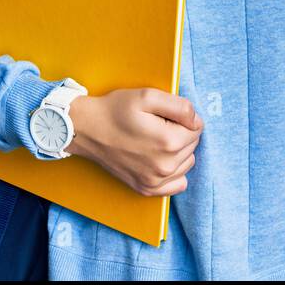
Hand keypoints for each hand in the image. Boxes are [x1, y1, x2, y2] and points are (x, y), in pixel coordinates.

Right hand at [65, 89, 202, 196]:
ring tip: (155, 139)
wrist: (87, 129)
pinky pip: (178, 183)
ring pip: (187, 162)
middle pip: (193, 145)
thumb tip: (196, 120)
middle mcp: (165, 166)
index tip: (164, 114)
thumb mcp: (148, 96)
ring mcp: (155, 181)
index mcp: (168, 142)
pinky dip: (174, 171)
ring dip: (179, 150)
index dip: (183, 117)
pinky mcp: (146, 189)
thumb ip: (180, 106)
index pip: (197, 127)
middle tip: (156, 124)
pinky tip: (159, 159)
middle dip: (181, 132)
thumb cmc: (116, 110)